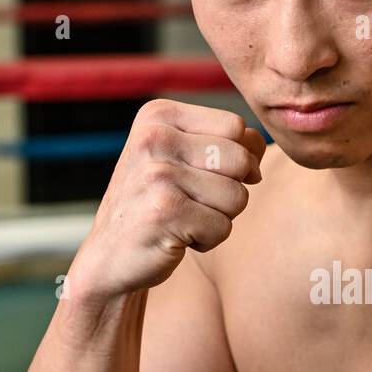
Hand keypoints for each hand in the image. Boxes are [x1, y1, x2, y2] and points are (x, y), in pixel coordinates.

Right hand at [73, 98, 265, 301]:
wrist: (110, 257)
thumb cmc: (157, 204)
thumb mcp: (182, 159)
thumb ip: (225, 143)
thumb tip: (260, 147)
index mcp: (159, 115)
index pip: (236, 127)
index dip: (237, 159)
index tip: (203, 177)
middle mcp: (155, 138)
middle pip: (242, 160)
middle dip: (230, 191)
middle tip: (192, 203)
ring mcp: (157, 174)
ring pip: (238, 196)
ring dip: (219, 218)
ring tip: (182, 219)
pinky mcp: (164, 212)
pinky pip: (223, 227)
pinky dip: (207, 240)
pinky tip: (176, 237)